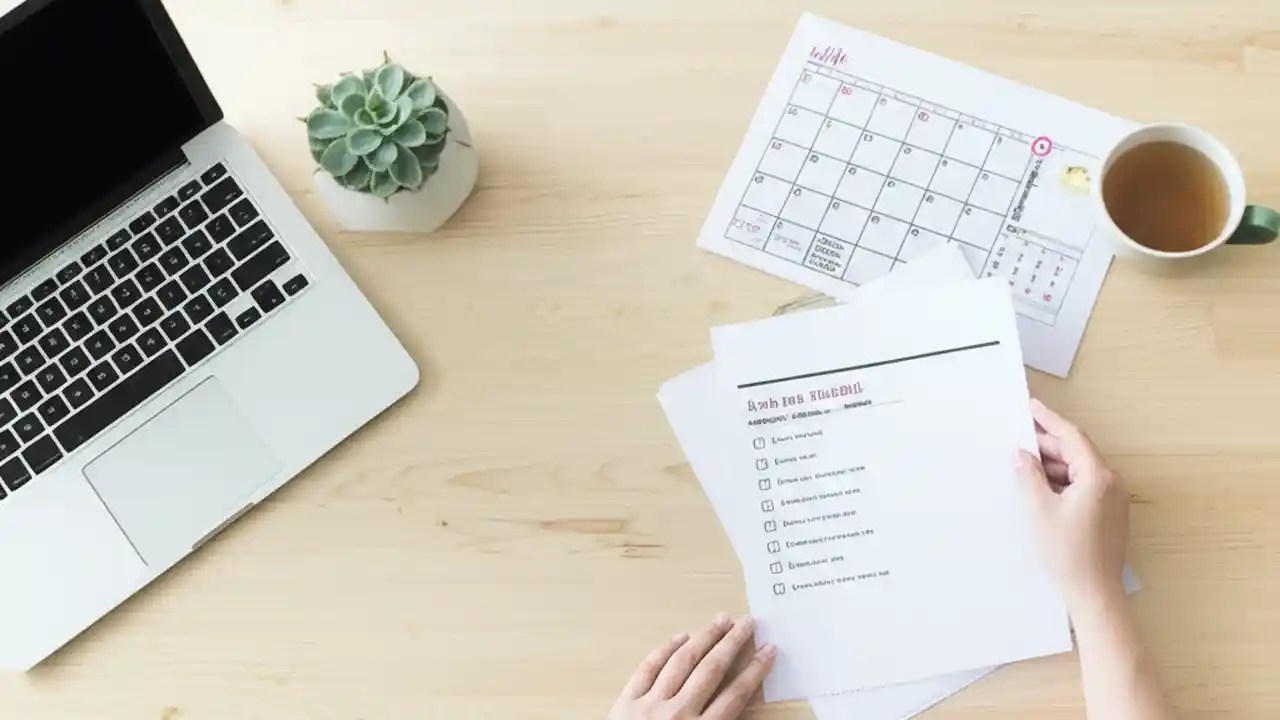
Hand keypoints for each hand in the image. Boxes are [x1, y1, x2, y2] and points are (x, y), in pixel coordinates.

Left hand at [608, 614, 775, 719]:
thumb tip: (747, 706)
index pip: (736, 695)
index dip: (755, 671)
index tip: (769, 650)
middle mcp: (678, 715)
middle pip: (711, 670)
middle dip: (733, 643)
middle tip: (748, 622)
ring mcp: (649, 706)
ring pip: (682, 661)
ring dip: (704, 638)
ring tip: (720, 620)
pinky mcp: (625, 703)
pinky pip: (648, 668)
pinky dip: (665, 650)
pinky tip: (680, 636)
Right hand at [1014, 399, 1129, 610]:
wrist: (1095, 593)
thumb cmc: (1069, 554)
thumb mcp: (1040, 511)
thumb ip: (1029, 477)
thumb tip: (1021, 454)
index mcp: (1098, 476)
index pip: (1072, 436)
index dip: (1049, 419)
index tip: (1031, 405)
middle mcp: (1110, 483)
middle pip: (1077, 451)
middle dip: (1048, 443)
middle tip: (1019, 436)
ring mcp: (1112, 499)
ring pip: (1079, 469)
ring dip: (1053, 464)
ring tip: (1024, 463)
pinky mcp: (1108, 513)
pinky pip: (1084, 485)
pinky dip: (1062, 481)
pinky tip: (1041, 487)